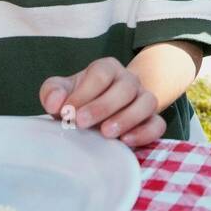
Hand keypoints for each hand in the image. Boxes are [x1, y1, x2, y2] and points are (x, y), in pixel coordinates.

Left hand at [40, 57, 165, 147]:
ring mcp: (144, 99)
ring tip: (106, 133)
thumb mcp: (63, 91)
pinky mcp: (153, 120)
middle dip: (103, 106)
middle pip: (125, 87)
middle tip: (81, 123)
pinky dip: (145, 133)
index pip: (101, 73)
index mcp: (107, 68)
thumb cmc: (79, 100)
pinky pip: (157, 124)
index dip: (85, 92)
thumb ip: (53, 92)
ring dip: (127, 118)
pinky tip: (126, 142)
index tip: (68, 111)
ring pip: (147, 102)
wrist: (100, 113)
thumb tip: (55, 103)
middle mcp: (129, 80)